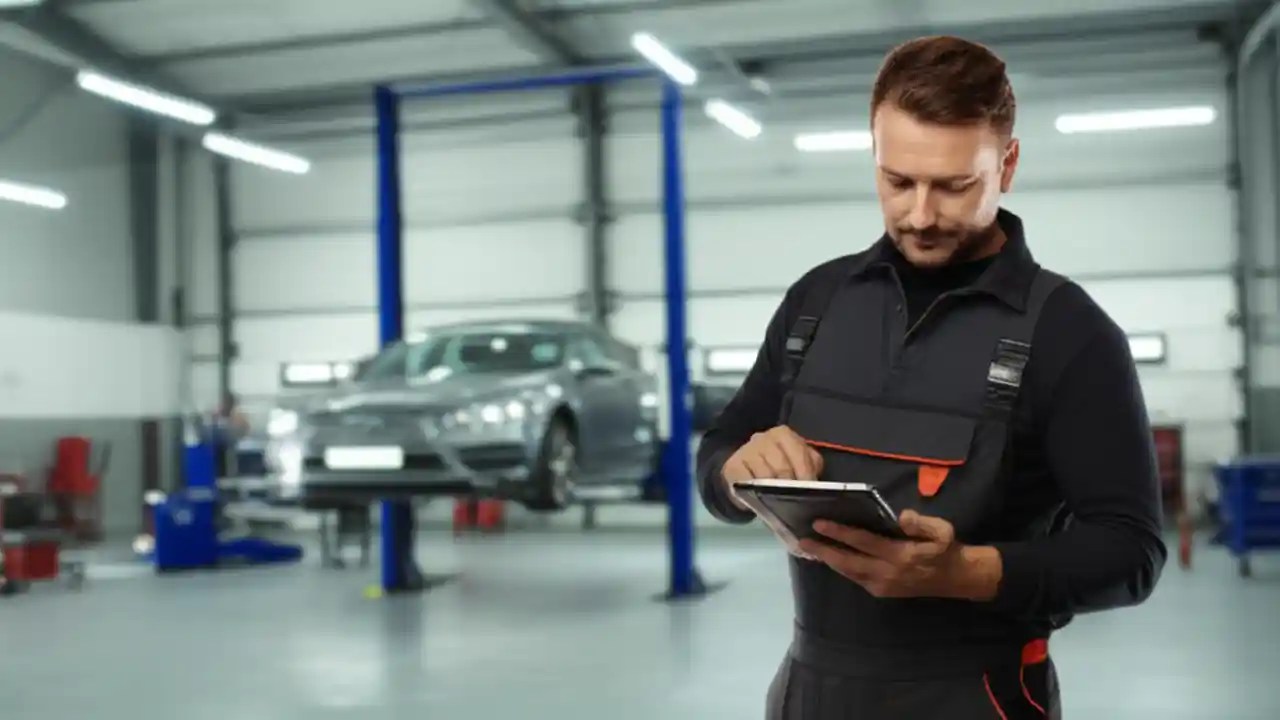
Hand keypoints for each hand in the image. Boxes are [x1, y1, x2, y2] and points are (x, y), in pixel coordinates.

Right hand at [721, 426, 823, 508]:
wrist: (747, 472)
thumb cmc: (778, 467)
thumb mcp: (799, 463)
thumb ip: (809, 466)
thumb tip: (814, 481)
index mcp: (783, 434)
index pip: (799, 454)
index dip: (806, 475)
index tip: (808, 490)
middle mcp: (763, 438)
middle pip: (781, 466)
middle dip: (790, 486)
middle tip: (793, 499)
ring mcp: (746, 451)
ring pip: (764, 475)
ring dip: (772, 490)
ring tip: (777, 500)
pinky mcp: (732, 465)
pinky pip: (746, 481)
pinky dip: (754, 491)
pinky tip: (758, 496)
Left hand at [796, 510, 1000, 600]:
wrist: (955, 579)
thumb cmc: (946, 549)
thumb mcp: (943, 530)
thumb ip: (921, 523)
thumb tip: (901, 517)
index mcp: (900, 556)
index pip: (863, 542)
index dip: (840, 532)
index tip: (820, 523)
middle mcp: (886, 573)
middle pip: (847, 561)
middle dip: (823, 550)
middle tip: (802, 539)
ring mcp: (882, 585)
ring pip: (848, 572)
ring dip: (828, 560)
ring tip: (809, 546)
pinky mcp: (881, 591)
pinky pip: (855, 578)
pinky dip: (840, 567)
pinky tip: (829, 557)